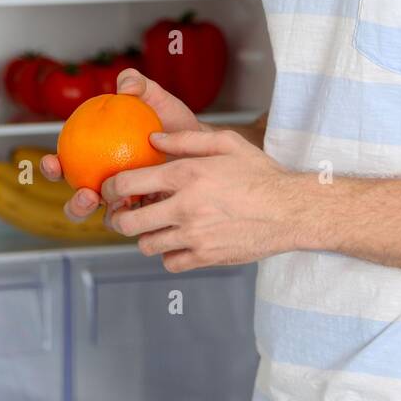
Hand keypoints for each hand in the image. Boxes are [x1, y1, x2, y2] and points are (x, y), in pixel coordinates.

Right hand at [39, 68, 204, 225]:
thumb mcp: (156, 99)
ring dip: (112, 220)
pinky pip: (139, 222)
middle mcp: (107, 184)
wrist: (201, 143)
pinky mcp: (150, 215)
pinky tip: (145, 208)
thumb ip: (138, 85)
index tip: (53, 162)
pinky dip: (138, 218)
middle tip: (87, 194)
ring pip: (107, 218)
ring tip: (116, 206)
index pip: (65, 165)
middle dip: (75, 206)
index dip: (52, 168)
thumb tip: (125, 86)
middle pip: (80, 202)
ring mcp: (128, 203)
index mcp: (96, 158)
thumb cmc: (172, 121)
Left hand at [99, 126, 304, 271]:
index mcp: (186, 175)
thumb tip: (153, 139)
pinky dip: (169, 254)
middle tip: (126, 212)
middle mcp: (185, 207)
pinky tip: (180, 241)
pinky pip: (170, 262)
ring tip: (158, 225)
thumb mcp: (227, 143)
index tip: (111, 190)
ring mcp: (194, 236)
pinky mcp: (206, 257)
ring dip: (146, 235)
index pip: (127, 184)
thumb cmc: (261, 173)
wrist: (291, 210)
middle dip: (119, 217)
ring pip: (146, 245)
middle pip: (127, 222)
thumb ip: (186, 138)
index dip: (110, 188)